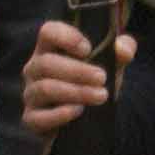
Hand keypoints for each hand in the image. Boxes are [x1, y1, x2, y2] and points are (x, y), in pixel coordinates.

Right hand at [17, 20, 124, 136]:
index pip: (48, 32)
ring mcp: (31, 95)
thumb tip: (123, 50)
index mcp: (50, 50)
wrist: (87, 122)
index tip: (88, 49)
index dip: (65, 37)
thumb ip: (121, 52)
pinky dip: (59, 114)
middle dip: (77, 71)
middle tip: (102, 78)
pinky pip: (39, 117)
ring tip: (101, 96)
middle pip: (46, 63)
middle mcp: (35, 69)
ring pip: (45, 88)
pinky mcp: (32, 119)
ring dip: (75, 91)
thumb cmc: (93, 85)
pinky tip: (79, 111)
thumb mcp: (111, 66)